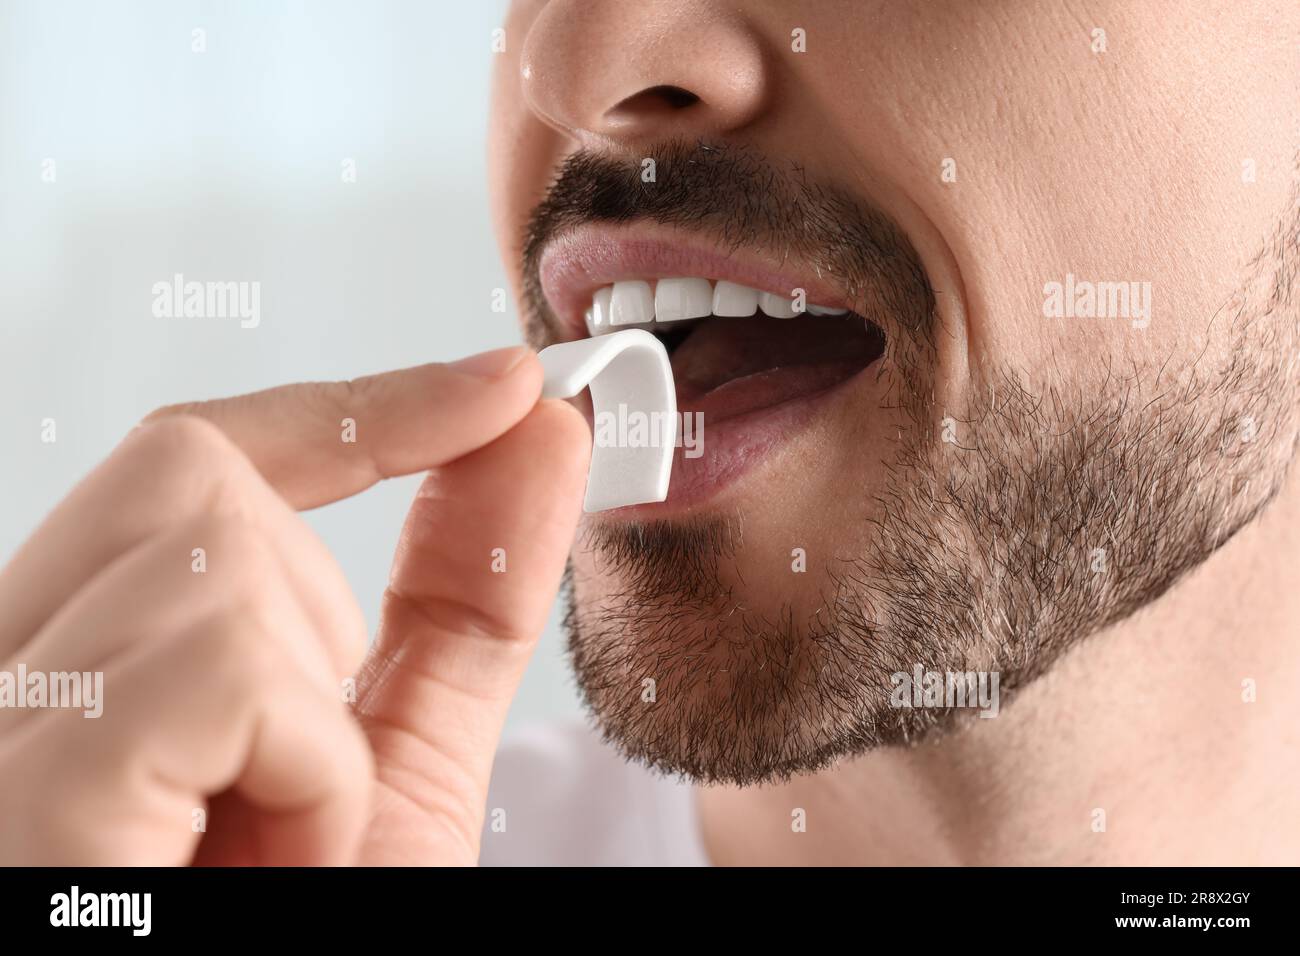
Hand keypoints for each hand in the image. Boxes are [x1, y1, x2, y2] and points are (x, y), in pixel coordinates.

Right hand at [0, 347, 589, 864]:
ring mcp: (2, 725)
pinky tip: (258, 854)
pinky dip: (300, 759)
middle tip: (335, 741)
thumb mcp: (396, 760)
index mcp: (100, 663)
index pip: (200, 457)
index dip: (362, 401)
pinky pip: (214, 670)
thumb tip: (536, 437)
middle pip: (188, 474)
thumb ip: (458, 597)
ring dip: (316, 710)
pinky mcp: (29, 790)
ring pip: (213, 561)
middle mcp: (13, 671)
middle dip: (311, 574)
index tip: (505, 382)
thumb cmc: (299, 922)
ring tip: (273, 848)